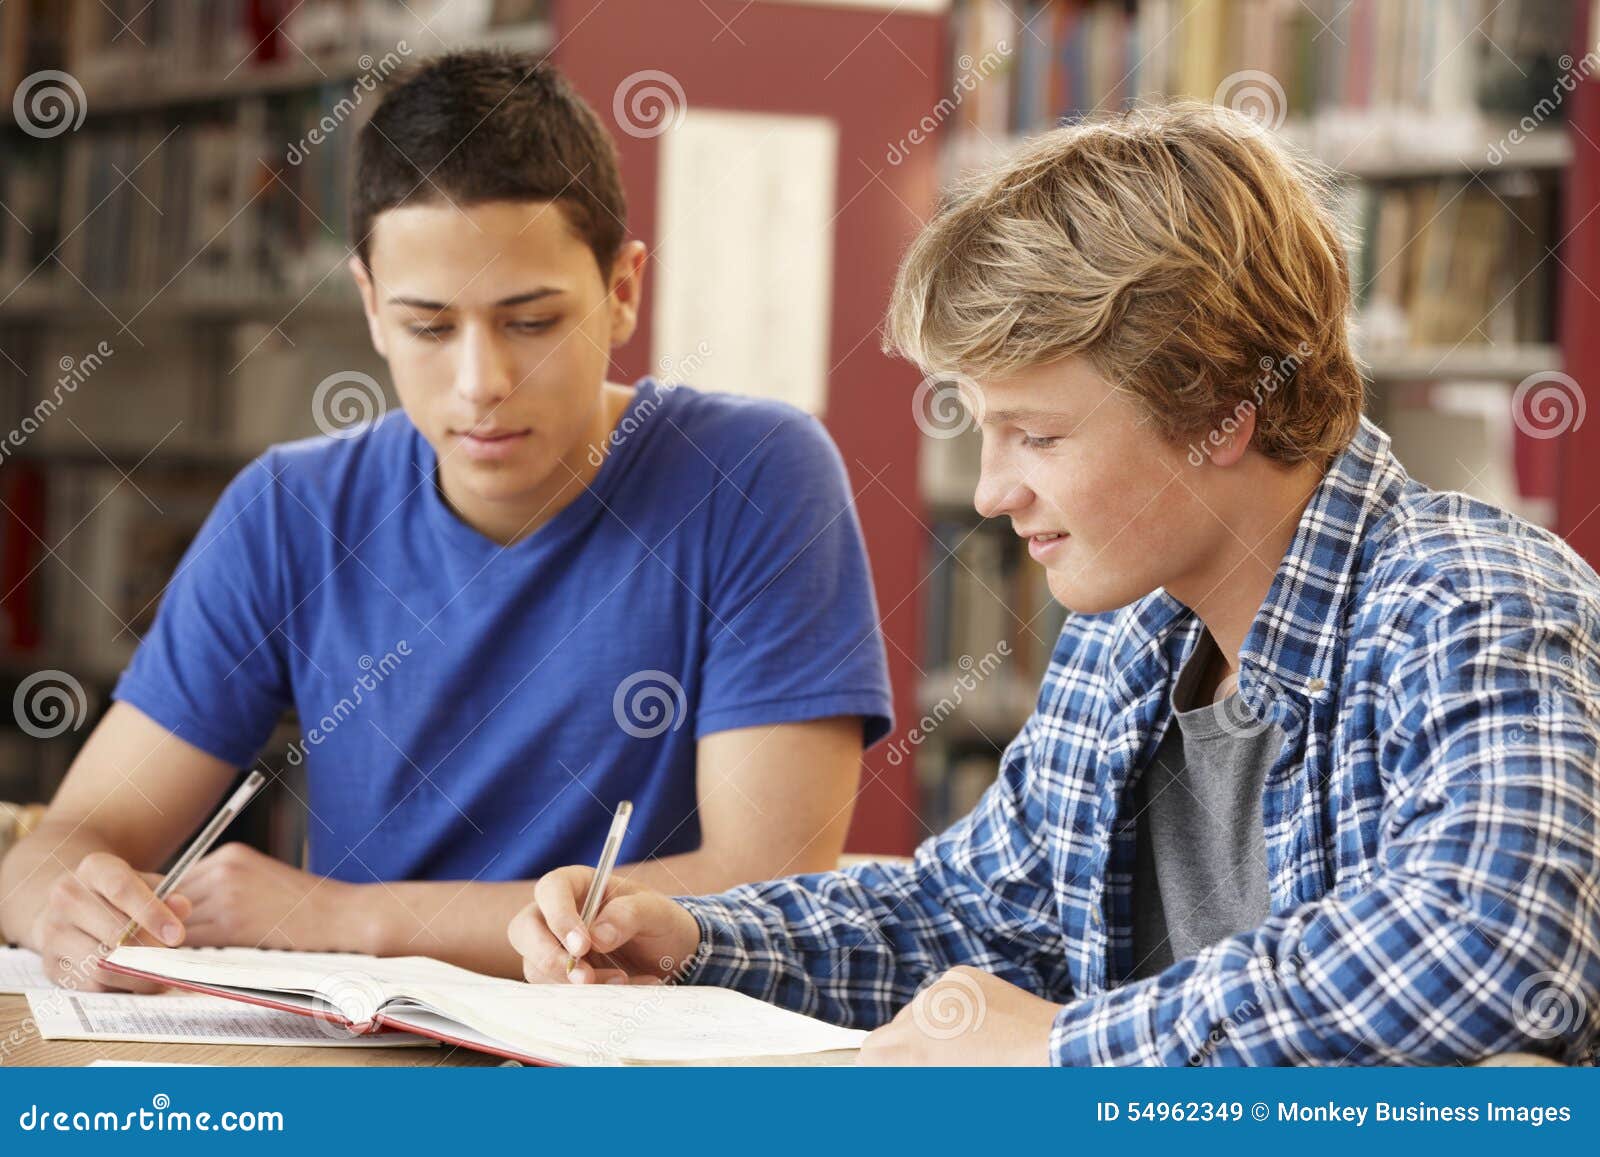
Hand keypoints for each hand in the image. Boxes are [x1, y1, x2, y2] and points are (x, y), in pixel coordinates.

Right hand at [27, 852, 193, 993]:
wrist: (71, 908)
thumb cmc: (119, 896)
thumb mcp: (145, 884)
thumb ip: (167, 894)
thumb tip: (181, 909)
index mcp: (95, 868)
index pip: (122, 889)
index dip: (153, 914)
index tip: (177, 936)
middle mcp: (67, 897)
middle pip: (114, 933)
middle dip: (150, 952)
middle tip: (172, 963)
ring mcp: (54, 932)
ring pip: (102, 965)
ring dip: (137, 976)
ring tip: (160, 976)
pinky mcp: (51, 965)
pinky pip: (91, 986)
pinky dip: (120, 988)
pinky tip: (137, 982)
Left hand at [177, 842, 354, 951]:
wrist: (340, 916)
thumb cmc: (306, 904)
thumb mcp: (263, 877)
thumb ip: (226, 884)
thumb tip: (184, 909)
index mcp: (231, 854)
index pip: (179, 879)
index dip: (168, 906)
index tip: (164, 925)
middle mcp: (225, 870)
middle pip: (171, 899)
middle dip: (164, 924)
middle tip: (157, 946)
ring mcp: (228, 896)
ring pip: (176, 923)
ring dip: (169, 941)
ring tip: (168, 959)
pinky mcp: (233, 925)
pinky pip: (190, 942)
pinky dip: (182, 955)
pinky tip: (184, 965)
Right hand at [508, 866, 699, 984]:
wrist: (669, 956)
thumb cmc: (659, 922)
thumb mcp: (657, 911)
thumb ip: (629, 914)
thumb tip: (598, 935)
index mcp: (577, 884)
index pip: (551, 889)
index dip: (559, 916)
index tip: (582, 945)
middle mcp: (556, 914)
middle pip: (524, 929)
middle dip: (549, 957)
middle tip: (585, 978)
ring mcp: (552, 947)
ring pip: (535, 966)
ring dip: (572, 983)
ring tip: (621, 980)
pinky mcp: (557, 977)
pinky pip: (554, 991)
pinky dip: (583, 998)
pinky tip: (620, 989)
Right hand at [858, 966, 1059, 1065]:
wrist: (1054, 1049)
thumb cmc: (1007, 1084)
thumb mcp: (949, 1090)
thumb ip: (914, 1079)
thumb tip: (898, 1075)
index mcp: (916, 1051)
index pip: (869, 1056)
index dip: (879, 1071)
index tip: (893, 1078)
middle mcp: (921, 1013)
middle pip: (887, 1033)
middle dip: (901, 1054)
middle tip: (930, 1070)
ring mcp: (940, 988)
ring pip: (913, 1013)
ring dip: (925, 1031)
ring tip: (961, 1049)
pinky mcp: (960, 974)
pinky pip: (939, 994)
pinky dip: (947, 1009)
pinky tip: (975, 1025)